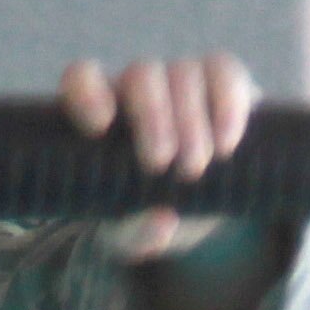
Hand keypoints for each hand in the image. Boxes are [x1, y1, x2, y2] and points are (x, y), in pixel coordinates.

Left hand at [60, 53, 258, 259]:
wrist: (199, 209)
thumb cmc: (145, 217)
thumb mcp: (131, 236)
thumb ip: (135, 233)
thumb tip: (162, 221)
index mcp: (99, 115)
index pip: (83, 79)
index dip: (87, 92)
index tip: (100, 127)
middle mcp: (136, 88)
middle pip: (141, 75)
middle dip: (152, 118)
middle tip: (158, 164)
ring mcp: (180, 78)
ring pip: (183, 74)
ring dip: (190, 122)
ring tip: (194, 169)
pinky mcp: (222, 80)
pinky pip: (224, 72)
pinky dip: (227, 106)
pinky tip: (226, 144)